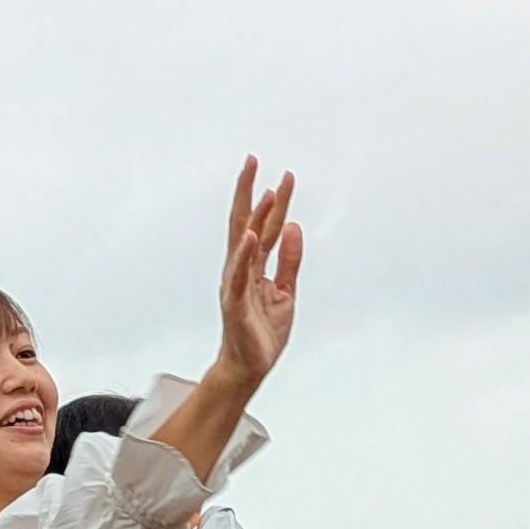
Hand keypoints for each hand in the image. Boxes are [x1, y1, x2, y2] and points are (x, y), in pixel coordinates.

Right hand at [217, 158, 301, 388]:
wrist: (249, 368)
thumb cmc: (262, 333)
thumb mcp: (286, 292)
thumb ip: (290, 260)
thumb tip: (294, 226)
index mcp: (255, 266)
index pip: (266, 226)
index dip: (276, 201)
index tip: (285, 175)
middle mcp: (241, 269)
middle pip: (245, 223)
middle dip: (249, 192)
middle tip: (253, 160)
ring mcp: (236, 285)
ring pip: (244, 244)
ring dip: (254, 218)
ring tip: (265, 193)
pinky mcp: (236, 304)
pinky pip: (240, 276)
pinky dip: (245, 255)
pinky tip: (251, 237)